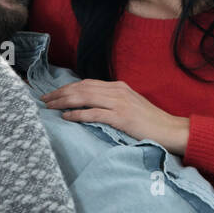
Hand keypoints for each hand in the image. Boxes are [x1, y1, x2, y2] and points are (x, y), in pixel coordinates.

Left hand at [40, 79, 189, 153]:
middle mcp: (117, 90)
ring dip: (63, 101)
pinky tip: (66, 117)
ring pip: (84, 97)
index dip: (66, 87)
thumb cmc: (149, 121)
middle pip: (81, 88)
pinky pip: (94, 113)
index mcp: (118, 86)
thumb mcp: (129, 105)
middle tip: (43, 99)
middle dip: (60, 93)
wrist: (170, 129)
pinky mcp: (121, 117)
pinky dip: (77, 114)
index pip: (86, 83)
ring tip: (49, 106)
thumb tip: (90, 105)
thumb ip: (111, 102)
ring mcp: (119, 103)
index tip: (52, 94)